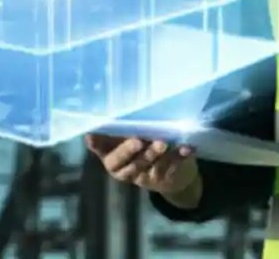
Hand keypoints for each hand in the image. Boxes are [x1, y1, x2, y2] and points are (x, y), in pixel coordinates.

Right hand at [85, 134, 200, 208]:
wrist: (173, 177)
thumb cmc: (147, 148)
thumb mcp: (134, 139)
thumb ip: (128, 127)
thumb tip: (123, 100)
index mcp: (112, 156)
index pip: (100, 150)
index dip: (95, 144)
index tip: (91, 136)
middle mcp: (123, 169)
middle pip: (120, 164)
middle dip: (127, 152)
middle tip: (138, 141)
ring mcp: (143, 176)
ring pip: (145, 166)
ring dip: (153, 154)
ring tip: (162, 143)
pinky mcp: (164, 179)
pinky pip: (171, 167)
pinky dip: (179, 157)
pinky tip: (186, 148)